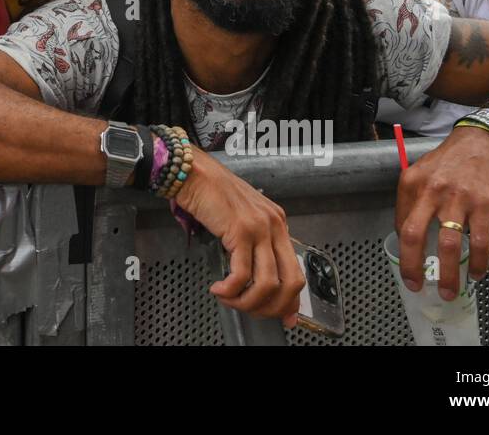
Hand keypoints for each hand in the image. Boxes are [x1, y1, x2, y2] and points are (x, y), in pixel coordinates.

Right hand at [174, 150, 303, 326]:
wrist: (193, 171)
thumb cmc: (211, 191)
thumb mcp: (240, 216)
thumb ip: (251, 242)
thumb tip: (251, 276)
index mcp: (277, 222)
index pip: (296, 270)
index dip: (291, 300)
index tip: (284, 316)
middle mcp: (274, 225)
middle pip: (290, 282)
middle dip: (272, 307)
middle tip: (252, 312)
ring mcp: (259, 228)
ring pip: (267, 283)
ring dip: (246, 301)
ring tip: (228, 299)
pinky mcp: (240, 230)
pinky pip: (241, 274)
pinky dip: (230, 289)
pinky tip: (219, 288)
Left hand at [394, 125, 488, 299]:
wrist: (486, 141)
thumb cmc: (454, 160)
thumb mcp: (425, 172)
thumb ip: (415, 199)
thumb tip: (407, 231)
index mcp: (412, 183)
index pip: (400, 223)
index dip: (404, 249)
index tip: (410, 263)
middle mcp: (431, 191)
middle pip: (413, 236)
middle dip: (413, 267)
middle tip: (415, 285)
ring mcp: (458, 199)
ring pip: (448, 246)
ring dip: (448, 274)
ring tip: (449, 290)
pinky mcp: (483, 206)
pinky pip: (479, 242)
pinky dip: (479, 263)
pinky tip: (477, 273)